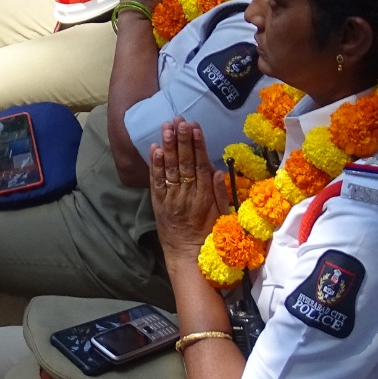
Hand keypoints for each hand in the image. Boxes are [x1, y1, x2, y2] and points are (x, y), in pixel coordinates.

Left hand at [149, 120, 229, 263]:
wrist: (188, 258)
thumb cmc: (209, 237)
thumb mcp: (223, 217)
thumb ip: (221, 194)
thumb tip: (218, 170)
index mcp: (205, 197)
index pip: (201, 165)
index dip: (198, 145)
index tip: (196, 127)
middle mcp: (187, 195)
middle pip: (184, 163)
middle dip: (182, 140)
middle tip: (180, 120)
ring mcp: (171, 198)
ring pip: (169, 168)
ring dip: (168, 146)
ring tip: (167, 127)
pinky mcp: (158, 203)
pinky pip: (156, 181)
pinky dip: (155, 164)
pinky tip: (154, 148)